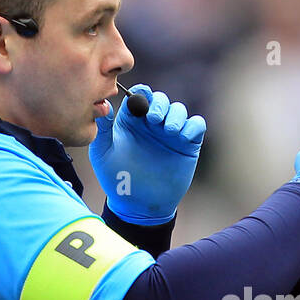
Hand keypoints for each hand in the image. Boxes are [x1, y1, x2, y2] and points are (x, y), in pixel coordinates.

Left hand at [91, 84, 205, 224]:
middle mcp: (152, 124)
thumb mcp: (103, 154)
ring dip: (176, 115)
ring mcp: (171, 134)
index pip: (139, 95)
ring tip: (169, 131)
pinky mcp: (187, 145)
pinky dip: (192, 126)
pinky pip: (196, 125)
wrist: (139, 206)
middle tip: (154, 119)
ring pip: (179, 110)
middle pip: (161, 99)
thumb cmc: (118, 180)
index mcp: (132, 121)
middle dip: (160, 104)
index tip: (140, 100)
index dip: (142, 93)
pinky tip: (182, 138)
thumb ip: (103, 129)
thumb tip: (104, 105)